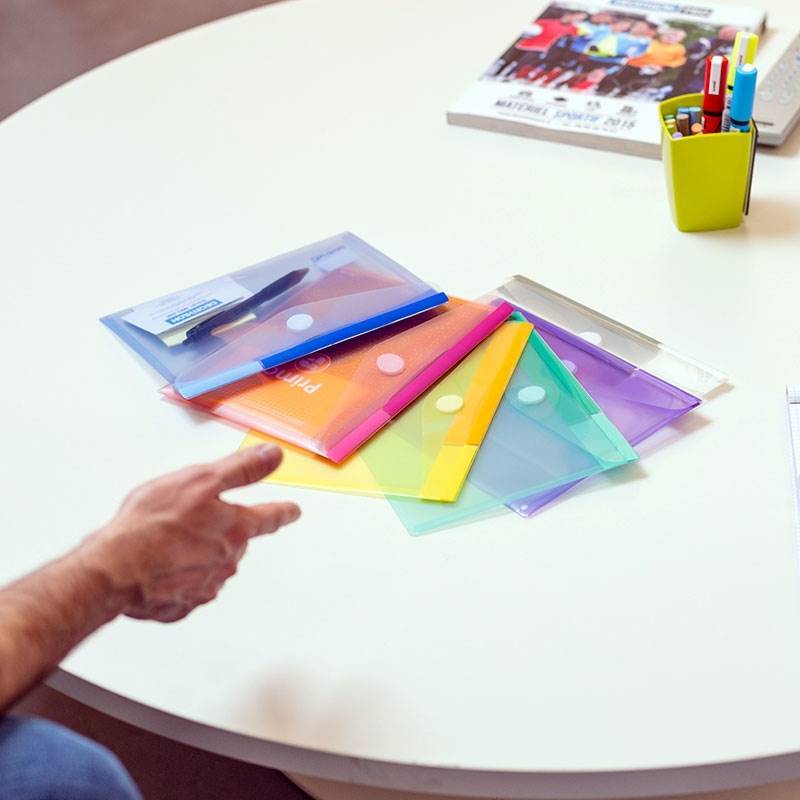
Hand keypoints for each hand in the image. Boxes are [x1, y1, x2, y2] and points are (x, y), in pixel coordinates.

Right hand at [82, 445, 299, 622]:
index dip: (283, 511)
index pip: (270, 517)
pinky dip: (175, 577)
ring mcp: (205, 585)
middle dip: (220, 530)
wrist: (114, 569)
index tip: (293, 511)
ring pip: (211, 564)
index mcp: (236, 528)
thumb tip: (274, 455)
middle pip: (236, 541)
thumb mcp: (201, 480)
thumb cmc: (152, 523)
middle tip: (187, 521)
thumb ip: (242, 469)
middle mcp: (228, 560)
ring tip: (165, 542)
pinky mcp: (182, 604)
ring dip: (196, 554)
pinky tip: (156, 566)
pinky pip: (186, 587)